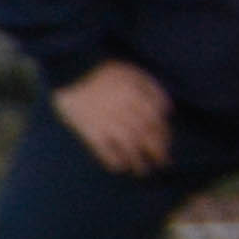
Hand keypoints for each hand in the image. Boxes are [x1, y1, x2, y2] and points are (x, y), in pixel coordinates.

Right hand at [50, 59, 171, 176]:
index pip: (157, 122)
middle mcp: (125, 111)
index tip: (166, 146)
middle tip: (162, 164)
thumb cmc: (105, 69)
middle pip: (145, 136)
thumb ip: (153, 89)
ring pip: (128, 146)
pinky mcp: (88, 129)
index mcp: (138, 97)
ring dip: (137, 161)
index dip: (164, 136)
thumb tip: (166, 111)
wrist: (71, 67)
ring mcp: (106, 121)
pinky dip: (112, 159)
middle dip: (156, 152)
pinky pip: (103, 149)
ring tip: (142, 171)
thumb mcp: (135, 72)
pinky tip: (119, 167)